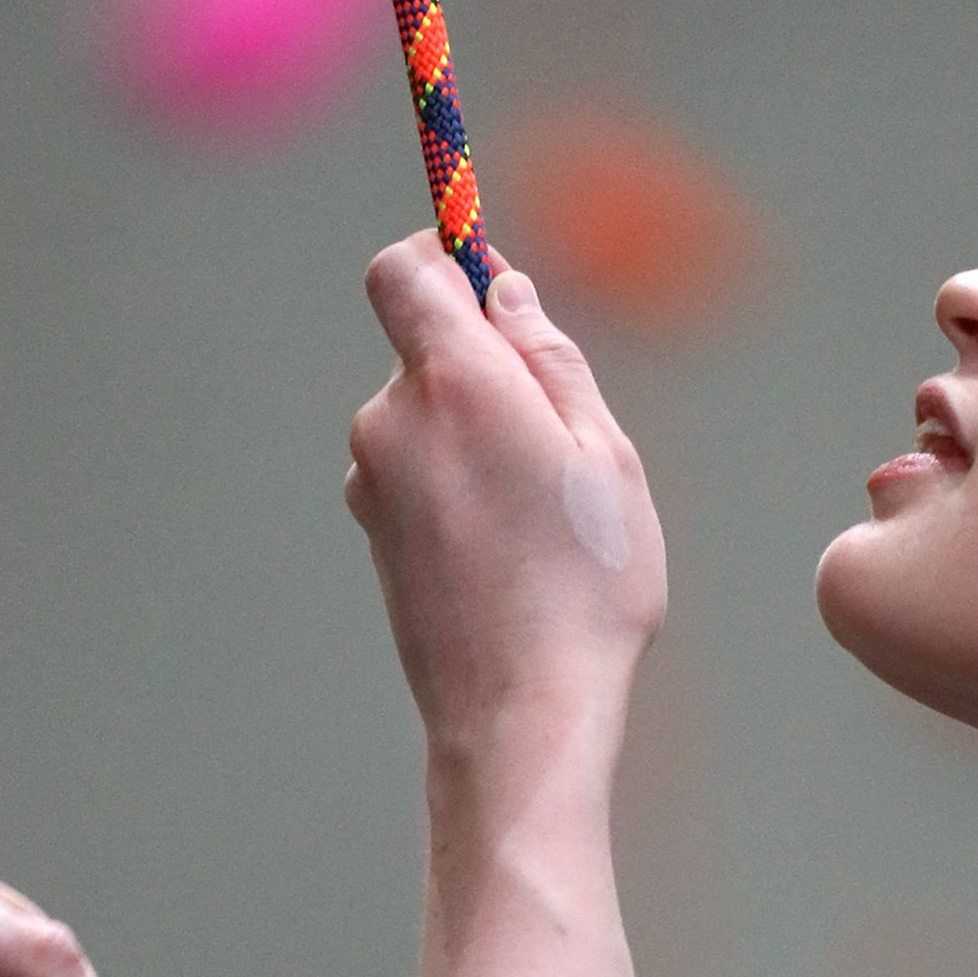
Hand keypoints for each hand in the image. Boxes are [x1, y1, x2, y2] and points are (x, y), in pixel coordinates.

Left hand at [345, 237, 665, 753]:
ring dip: (473, 438)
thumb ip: (550, 358)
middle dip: (483, 368)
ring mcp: (372, 480)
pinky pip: (415, 475)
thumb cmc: (584, 588)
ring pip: (423, 417)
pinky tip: (507, 553)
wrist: (519, 714)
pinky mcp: (372, 533)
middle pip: (422, 347)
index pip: (403, 268)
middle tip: (558, 442)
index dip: (445, 262)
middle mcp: (393, 419)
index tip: (494, 292)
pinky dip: (455, 490)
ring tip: (540, 517)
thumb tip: (504, 289)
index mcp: (454, 379)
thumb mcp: (605, 456)